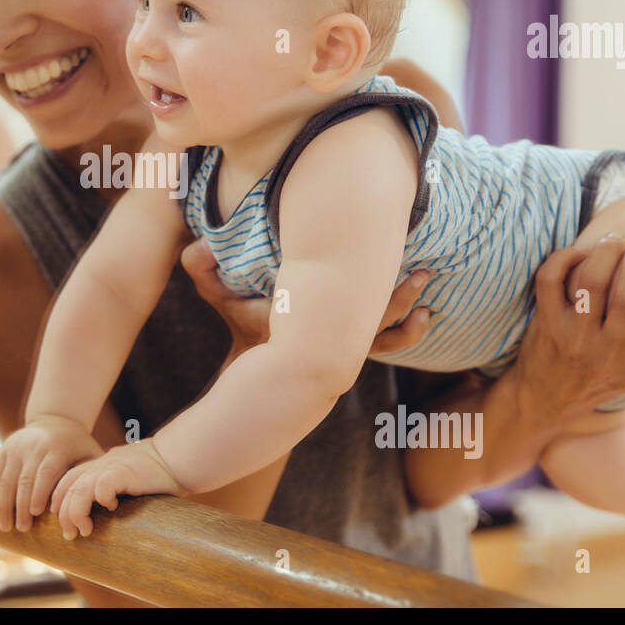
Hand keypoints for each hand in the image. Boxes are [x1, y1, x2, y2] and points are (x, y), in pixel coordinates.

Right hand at [0, 415, 103, 532]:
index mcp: (56, 447)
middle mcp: (33, 445)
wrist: (56, 419)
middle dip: (21, 506)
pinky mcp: (4, 448)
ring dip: (4, 504)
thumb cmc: (78, 446)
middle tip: (23, 529)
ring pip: (5, 478)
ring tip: (6, 526)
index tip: (35, 514)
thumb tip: (100, 501)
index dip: (39, 494)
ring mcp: (16, 446)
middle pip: (23, 479)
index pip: (45, 472)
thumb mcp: (90, 453)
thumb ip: (92, 474)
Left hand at [50, 439, 183, 539]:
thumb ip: (114, 488)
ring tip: (84, 530)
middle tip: (70, 535)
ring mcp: (110, 467)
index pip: (68, 479)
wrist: (176, 457)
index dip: (59, 498)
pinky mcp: (122, 472)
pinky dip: (102, 500)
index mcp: (100, 465)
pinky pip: (101, 488)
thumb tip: (107, 514)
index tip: (59, 517)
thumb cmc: (157, 474)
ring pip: (78, 490)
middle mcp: (101, 465)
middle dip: (64, 514)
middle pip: (68, 487)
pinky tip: (113, 508)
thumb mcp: (127, 478)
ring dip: (76, 513)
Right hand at [180, 238, 434, 356]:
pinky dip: (407, 332)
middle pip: (377, 317)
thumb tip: (196, 247)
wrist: (258, 377)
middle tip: (425, 271)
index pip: (343, 300)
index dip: (370, 280)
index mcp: (309, 321)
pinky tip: (422, 316)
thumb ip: (203, 271)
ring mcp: (347, 345)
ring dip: (410, 311)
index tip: (386, 250)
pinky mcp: (353, 348)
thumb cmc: (244, 330)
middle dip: (403, 295)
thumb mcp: (220, 298)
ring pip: (389, 334)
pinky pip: (388, 343)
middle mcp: (333, 336)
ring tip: (427, 284)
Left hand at [513, 235, 624, 420]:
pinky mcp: (546, 323)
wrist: (546, 398)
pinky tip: (579, 253)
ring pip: (591, 284)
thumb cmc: (605, 372)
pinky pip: (550, 280)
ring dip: (606, 252)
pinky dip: (565, 257)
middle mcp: (609, 355)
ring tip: (616, 239)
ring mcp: (574, 339)